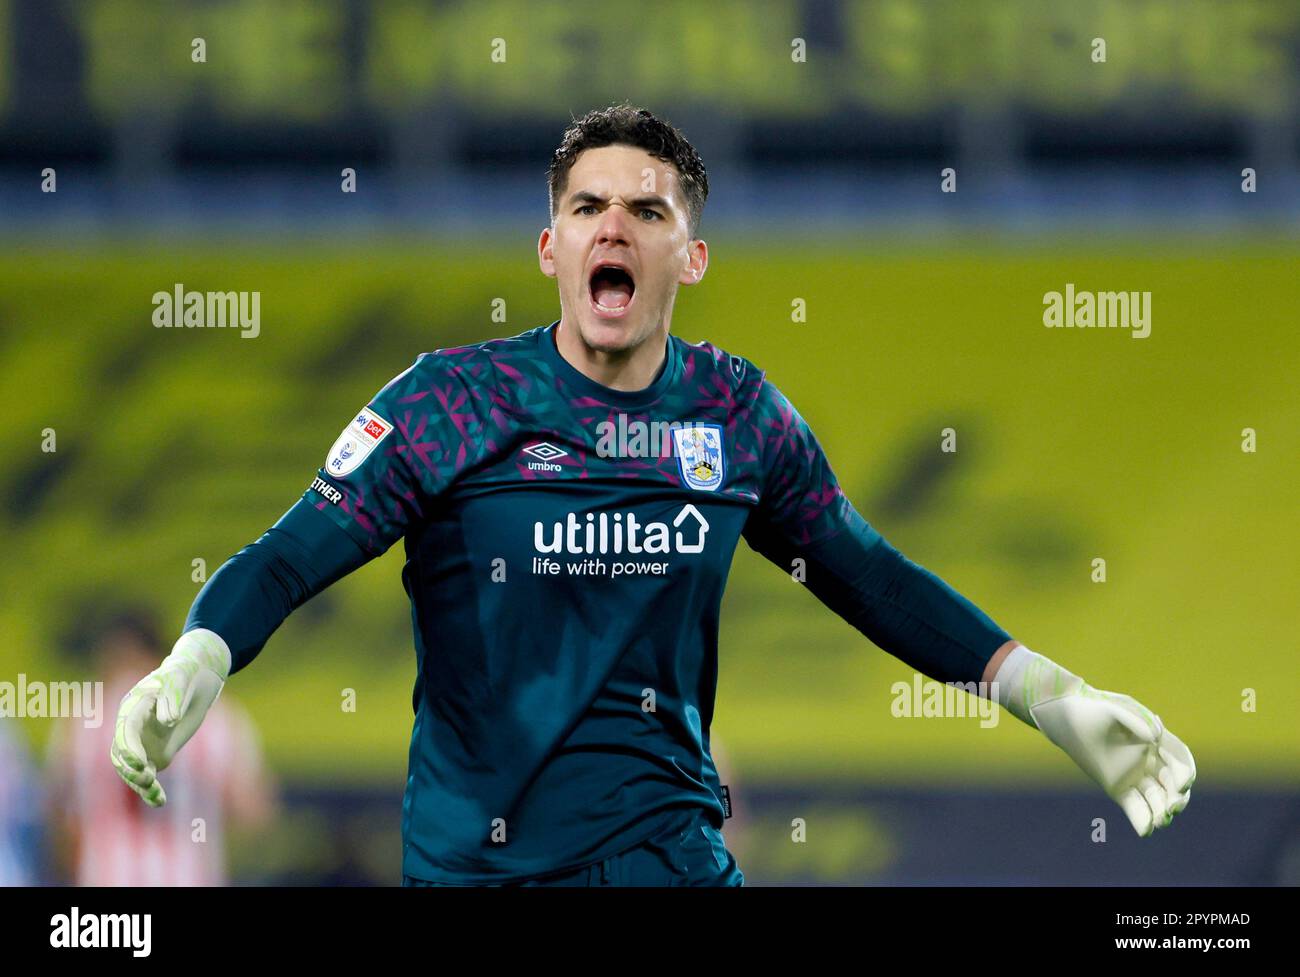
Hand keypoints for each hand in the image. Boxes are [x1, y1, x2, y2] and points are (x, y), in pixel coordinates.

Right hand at [110, 629, 230, 806]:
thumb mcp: (181, 676)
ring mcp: (143, 742)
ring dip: (140, 783)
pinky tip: (159, 802)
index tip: (141, 764)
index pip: (125, 732)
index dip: (129, 749)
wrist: (198, 675)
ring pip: (131, 769)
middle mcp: (132, 727)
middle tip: (147, 779)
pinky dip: (151, 790)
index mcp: (133, 706)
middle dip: (131, 769)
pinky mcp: (156, 754)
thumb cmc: (186, 671)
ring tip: (156, 794)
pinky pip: (148, 776)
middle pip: (121, 754)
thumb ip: (173, 696)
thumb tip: (168, 721)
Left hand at [1031, 686, 1195, 836]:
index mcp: (1157, 740)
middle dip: (1178, 797)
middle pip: (1173, 784)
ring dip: (1162, 812)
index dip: (1185, 773)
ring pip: (1157, 798)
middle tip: (1172, 807)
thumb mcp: (1115, 708)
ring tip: (1159, 821)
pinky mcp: (1118, 788)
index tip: (1181, 784)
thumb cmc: (1093, 708)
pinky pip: (1135, 806)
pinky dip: (1141, 820)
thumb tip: (1155, 736)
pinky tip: (1145, 831)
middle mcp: (1150, 761)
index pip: (1181, 759)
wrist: (1068, 718)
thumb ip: (1136, 719)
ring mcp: (1134, 776)